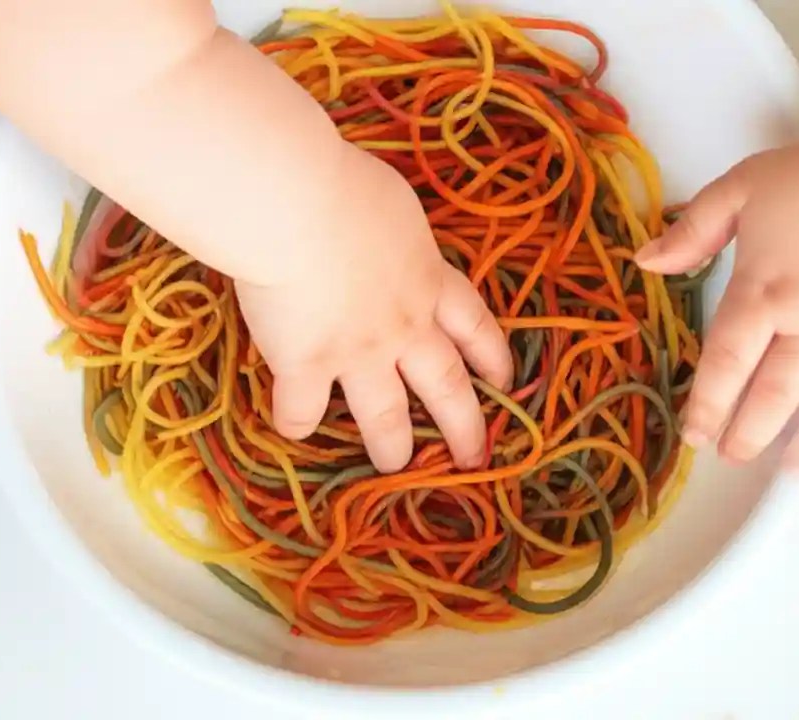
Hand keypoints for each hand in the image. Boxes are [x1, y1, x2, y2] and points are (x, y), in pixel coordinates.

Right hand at [237, 143, 512, 472]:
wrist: (297, 204)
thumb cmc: (341, 184)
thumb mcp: (390, 204)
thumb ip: (393, 231)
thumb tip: (379, 228)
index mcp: (427, 277)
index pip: (473, 322)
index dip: (492, 354)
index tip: (505, 380)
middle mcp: (403, 324)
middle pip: (445, 383)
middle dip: (463, 424)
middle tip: (474, 457)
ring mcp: (356, 351)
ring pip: (385, 414)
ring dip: (392, 446)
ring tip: (395, 466)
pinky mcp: (305, 365)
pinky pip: (301, 410)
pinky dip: (296, 422)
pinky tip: (292, 429)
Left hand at [636, 128, 798, 469]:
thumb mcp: (742, 187)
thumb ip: (692, 230)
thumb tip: (644, 262)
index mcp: (765, 290)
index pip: (727, 362)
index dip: (707, 405)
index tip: (695, 435)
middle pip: (776, 396)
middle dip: (749, 435)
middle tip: (733, 453)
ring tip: (796, 468)